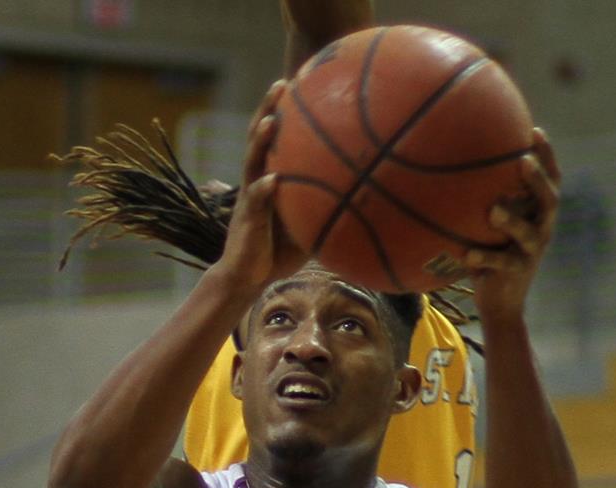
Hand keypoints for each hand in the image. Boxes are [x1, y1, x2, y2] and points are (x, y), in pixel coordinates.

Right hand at [209, 81, 305, 299]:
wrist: (248, 277)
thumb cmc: (280, 249)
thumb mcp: (308, 222)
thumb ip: (326, 204)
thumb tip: (369, 196)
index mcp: (270, 177)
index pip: (276, 137)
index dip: (285, 110)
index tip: (300, 81)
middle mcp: (257, 181)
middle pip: (259, 137)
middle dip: (268, 109)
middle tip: (282, 84)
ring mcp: (249, 199)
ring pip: (252, 162)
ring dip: (260, 141)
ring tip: (270, 122)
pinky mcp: (247, 221)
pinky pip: (255, 203)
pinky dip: (262, 191)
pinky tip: (271, 181)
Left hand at [467, 129, 559, 323]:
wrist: (500, 301)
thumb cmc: (490, 251)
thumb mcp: (489, 222)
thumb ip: (483, 196)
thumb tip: (452, 161)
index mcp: (538, 212)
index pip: (550, 179)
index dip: (547, 156)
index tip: (534, 131)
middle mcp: (542, 229)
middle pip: (550, 201)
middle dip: (538, 180)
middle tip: (523, 161)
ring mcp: (532, 252)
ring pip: (530, 234)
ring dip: (513, 221)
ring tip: (493, 210)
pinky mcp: (518, 273)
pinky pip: (502, 264)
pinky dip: (485, 258)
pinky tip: (467, 255)